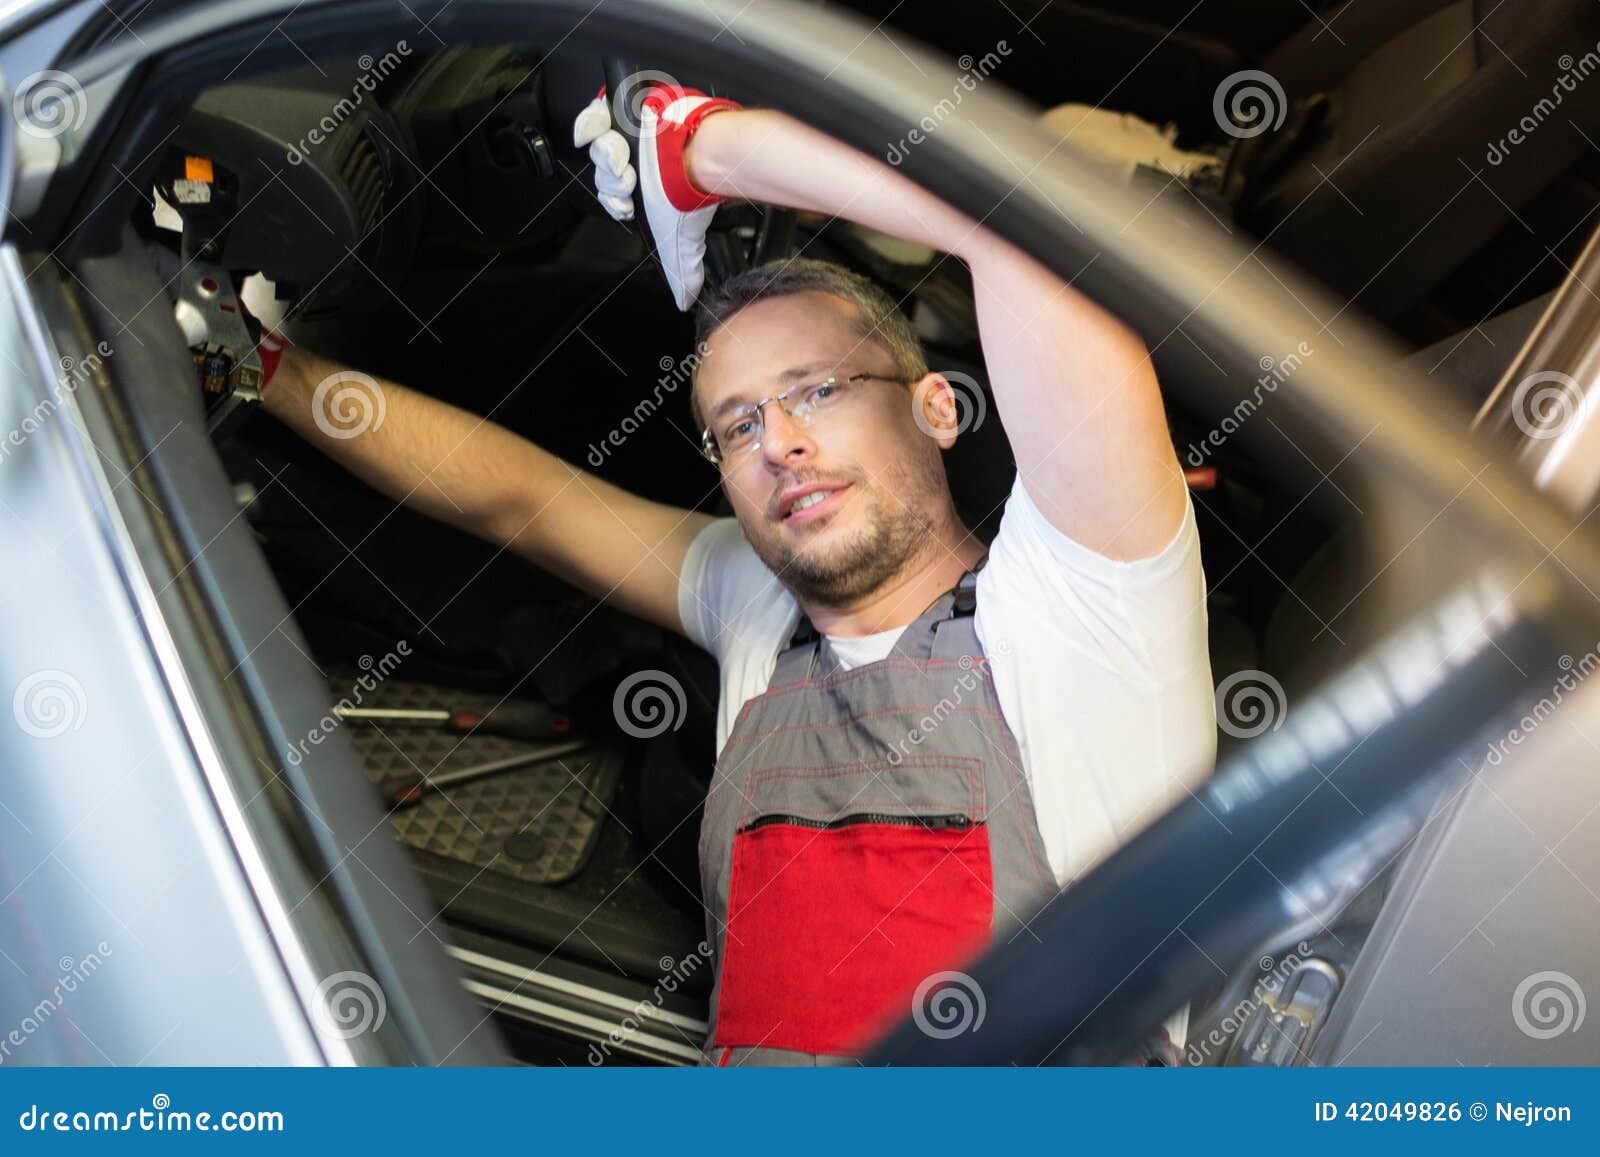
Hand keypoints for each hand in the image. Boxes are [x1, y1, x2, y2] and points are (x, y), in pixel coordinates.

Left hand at [573, 82, 741, 309]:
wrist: (695, 157)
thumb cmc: (686, 196)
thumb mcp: (680, 245)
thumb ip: (683, 275)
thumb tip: (687, 303)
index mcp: (643, 191)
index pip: (612, 195)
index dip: (613, 199)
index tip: (625, 202)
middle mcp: (636, 162)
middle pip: (602, 171)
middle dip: (611, 179)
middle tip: (629, 181)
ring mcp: (629, 135)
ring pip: (597, 147)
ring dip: (607, 156)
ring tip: (626, 159)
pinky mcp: (625, 111)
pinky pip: (593, 116)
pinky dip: (590, 124)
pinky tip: (599, 132)